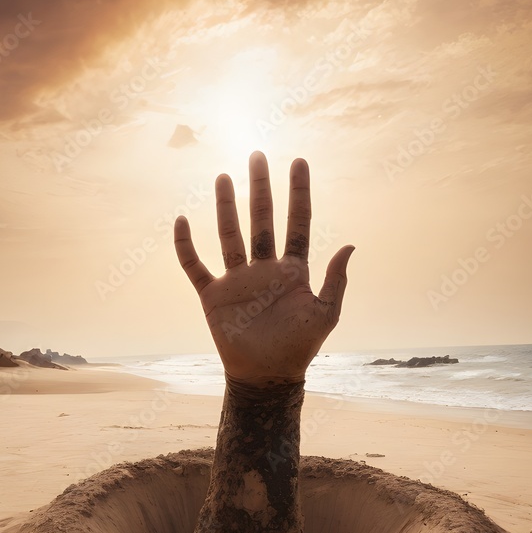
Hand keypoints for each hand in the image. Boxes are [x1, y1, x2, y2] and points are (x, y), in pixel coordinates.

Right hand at [174, 151, 353, 388]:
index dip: (299, 193)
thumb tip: (350, 244)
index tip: (298, 161)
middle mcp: (264, 269)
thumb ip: (336, 280)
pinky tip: (182, 221)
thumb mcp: (325, 313)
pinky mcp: (213, 296)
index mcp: (293, 270)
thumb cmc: (299, 348)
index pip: (297, 223)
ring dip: (226, 207)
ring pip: (229, 236)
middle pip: (261, 220)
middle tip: (257, 155)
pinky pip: (195, 266)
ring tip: (223, 177)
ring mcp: (237, 280)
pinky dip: (186, 246)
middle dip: (260, 189)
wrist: (267, 377)